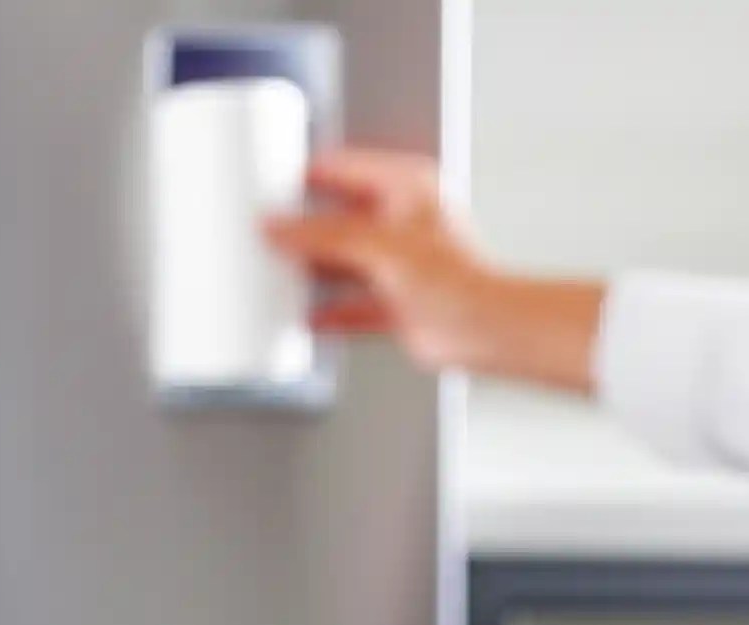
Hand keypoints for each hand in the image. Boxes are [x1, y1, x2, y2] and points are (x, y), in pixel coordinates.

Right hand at [264, 148, 490, 369]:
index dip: (302, 176)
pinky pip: (347, 302)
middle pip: (334, 216)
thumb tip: (279, 225)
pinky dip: (327, 310)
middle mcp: (399, 220)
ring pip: (339, 260)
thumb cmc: (458, 280)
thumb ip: (323, 235)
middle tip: (263, 231)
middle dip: (300, 227)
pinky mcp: (391, 299)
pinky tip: (305, 314)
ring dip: (311, 269)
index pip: (339, 169)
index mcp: (404, 186)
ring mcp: (395, 261)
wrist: (484, 331)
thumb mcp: (378, 244)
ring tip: (275, 270)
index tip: (267, 187)